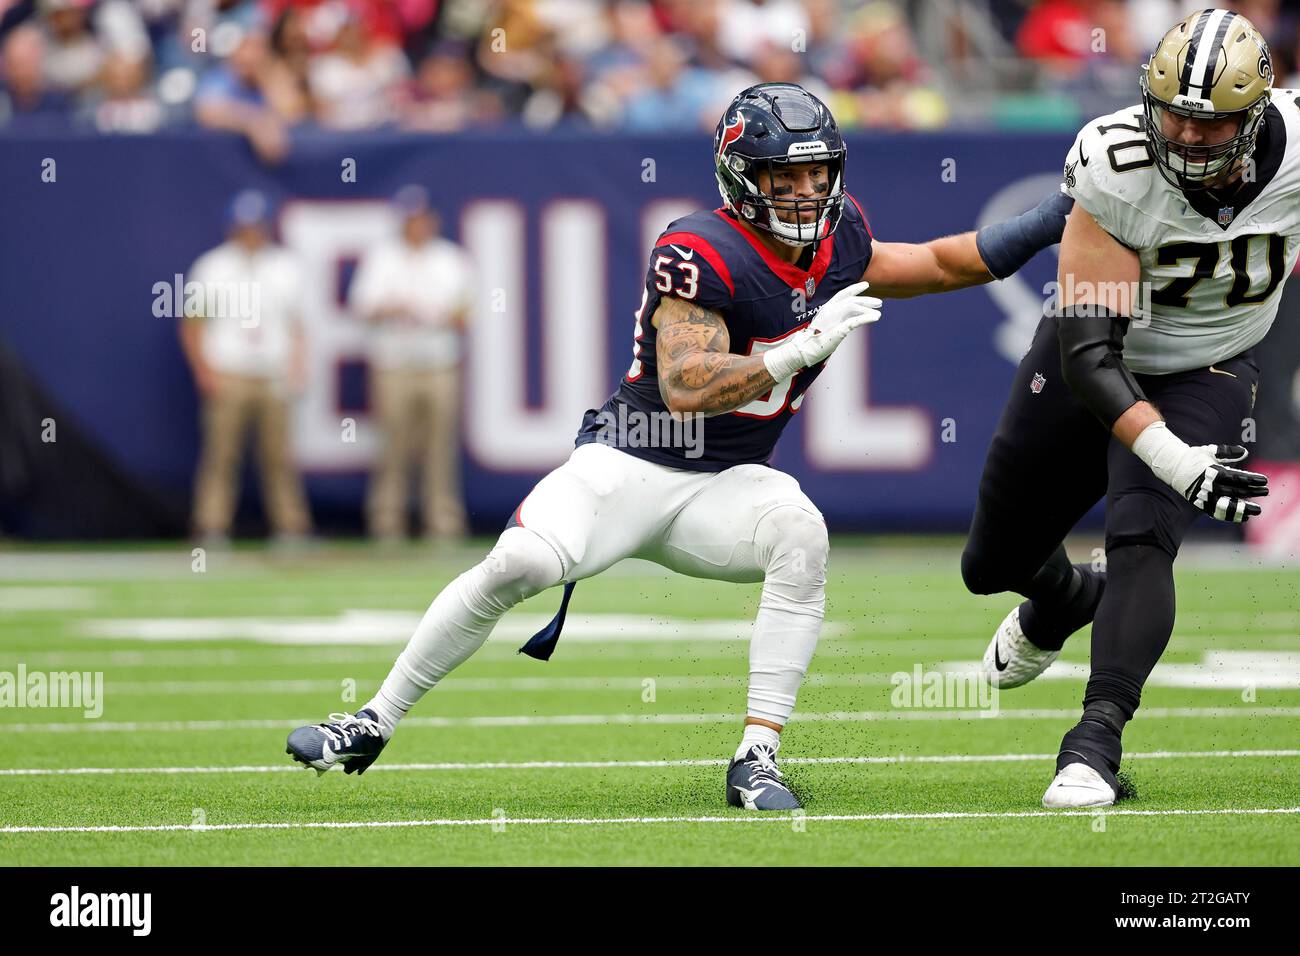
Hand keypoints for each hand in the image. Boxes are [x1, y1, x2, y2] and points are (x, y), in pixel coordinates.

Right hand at [763, 281, 881, 381]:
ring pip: (854, 307)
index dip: (854, 288)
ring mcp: (833, 319)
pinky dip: (866, 318)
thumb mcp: (827, 327)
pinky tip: (875, 317)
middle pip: (851, 299)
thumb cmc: (813, 341)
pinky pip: (855, 321)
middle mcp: (829, 310)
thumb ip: (838, 320)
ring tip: (879, 312)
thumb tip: (851, 320)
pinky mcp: (838, 329)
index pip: (842, 294)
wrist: (803, 351)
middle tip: (879, 302)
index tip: (866, 285)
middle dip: (866, 300)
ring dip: (868, 308)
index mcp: (826, 309)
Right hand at [1132, 422, 1267, 522]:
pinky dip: (1231, 515)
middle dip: (1252, 492)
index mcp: (1212, 471)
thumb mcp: (1209, 451)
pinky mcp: (1201, 504)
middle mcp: (1209, 485)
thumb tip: (1244, 452)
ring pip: (1227, 505)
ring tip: (1257, 510)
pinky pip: (1218, 512)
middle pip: (1235, 490)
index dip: (1251, 479)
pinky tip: (1244, 517)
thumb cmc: (1192, 457)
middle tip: (1266, 492)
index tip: (1264, 480)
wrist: (1171, 467)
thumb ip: (1227, 452)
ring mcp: (1204, 496)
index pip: (1236, 477)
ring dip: (1243, 508)